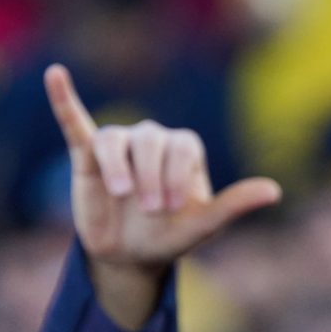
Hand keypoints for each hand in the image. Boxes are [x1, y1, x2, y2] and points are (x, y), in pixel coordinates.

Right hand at [45, 63, 281, 328]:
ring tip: (121, 195)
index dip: (176, 174)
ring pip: (115, 140)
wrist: (129, 256)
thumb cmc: (169, 237)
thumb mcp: (202, 226)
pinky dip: (64, 100)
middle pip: (149, 141)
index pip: (181, 146)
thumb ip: (233, 205)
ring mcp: (119, 145)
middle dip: (151, 176)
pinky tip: (55, 75)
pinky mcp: (87, 154)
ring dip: (119, 166)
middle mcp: (151, 140)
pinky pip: (75, 123)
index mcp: (183, 150)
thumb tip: (275, 191)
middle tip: (152, 210)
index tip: (172, 208)